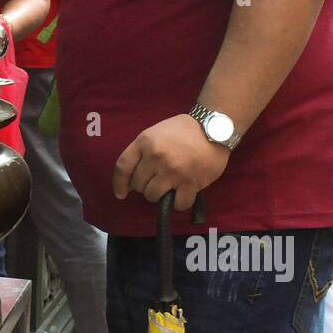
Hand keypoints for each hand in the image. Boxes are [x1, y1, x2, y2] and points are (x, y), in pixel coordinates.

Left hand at [112, 114, 230, 210]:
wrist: (214, 128)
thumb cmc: (183, 130)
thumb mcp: (156, 133)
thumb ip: (142, 152)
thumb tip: (131, 181)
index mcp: (145, 142)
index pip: (122, 167)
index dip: (118, 183)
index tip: (121, 193)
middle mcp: (156, 157)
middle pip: (138, 184)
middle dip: (144, 186)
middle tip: (155, 182)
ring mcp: (173, 171)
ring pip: (153, 196)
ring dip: (158, 195)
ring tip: (168, 188)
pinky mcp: (191, 183)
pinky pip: (177, 204)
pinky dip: (178, 203)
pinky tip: (181, 196)